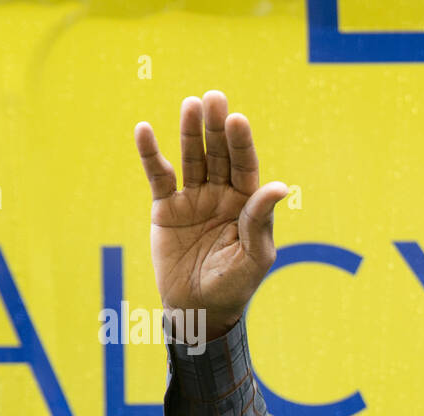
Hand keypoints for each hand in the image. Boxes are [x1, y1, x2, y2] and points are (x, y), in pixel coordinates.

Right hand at [134, 90, 287, 337]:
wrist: (199, 310)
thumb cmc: (235, 285)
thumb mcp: (254, 256)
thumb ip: (261, 220)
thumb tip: (280, 186)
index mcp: (247, 205)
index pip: (246, 168)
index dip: (242, 144)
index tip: (238, 120)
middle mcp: (221, 196)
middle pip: (219, 155)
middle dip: (216, 128)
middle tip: (214, 98)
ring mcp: (193, 198)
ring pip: (191, 159)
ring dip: (189, 132)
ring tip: (190, 104)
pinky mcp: (166, 207)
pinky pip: (158, 176)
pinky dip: (150, 154)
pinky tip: (144, 130)